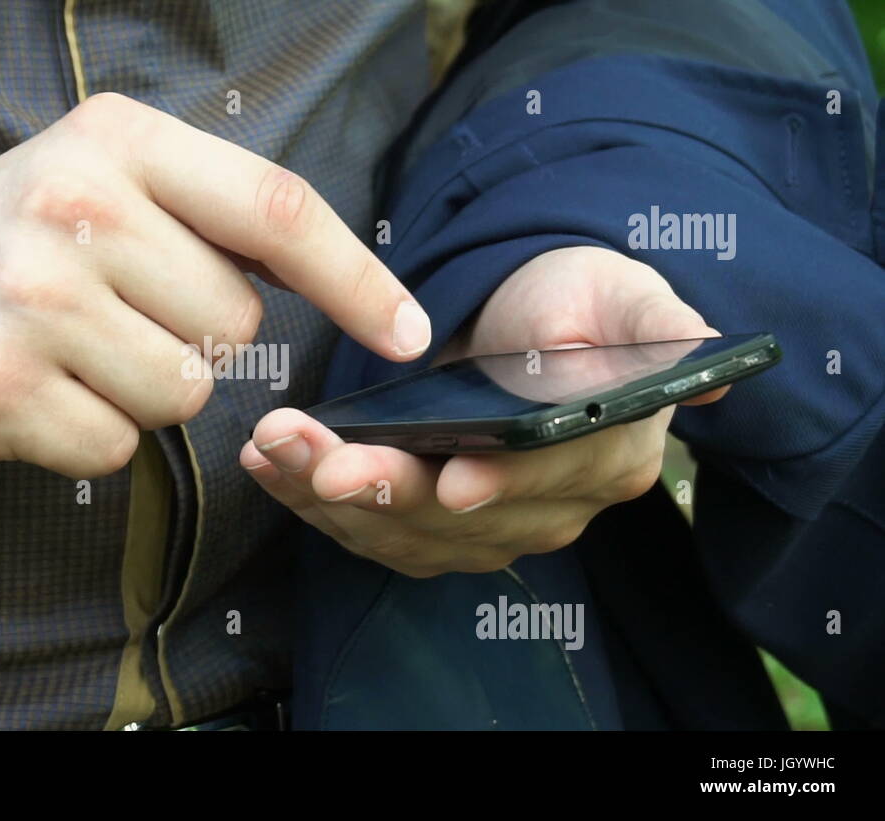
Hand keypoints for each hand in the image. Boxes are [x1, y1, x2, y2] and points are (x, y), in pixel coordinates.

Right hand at [0, 93, 430, 476]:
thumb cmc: (18, 243)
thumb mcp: (103, 182)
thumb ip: (209, 212)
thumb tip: (341, 276)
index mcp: (116, 141)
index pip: (275, 208)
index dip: (356, 277)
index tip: (410, 332)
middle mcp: (73, 207)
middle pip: (235, 323)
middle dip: (195, 337)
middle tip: (116, 313)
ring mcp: (33, 299)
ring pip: (182, 393)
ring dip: (143, 392)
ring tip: (73, 354)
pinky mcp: (0, 386)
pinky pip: (117, 449)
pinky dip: (90, 438)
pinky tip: (38, 394)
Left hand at [242, 246, 723, 576]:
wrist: (543, 330)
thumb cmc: (585, 306)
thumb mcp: (628, 299)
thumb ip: (659, 328)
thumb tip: (707, 356)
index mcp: (605, 454)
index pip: (550, 479)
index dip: (503, 482)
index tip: (451, 480)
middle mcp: (548, 509)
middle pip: (461, 518)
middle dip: (385, 490)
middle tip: (316, 458)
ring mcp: (487, 526)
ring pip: (403, 533)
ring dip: (329, 499)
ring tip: (272, 448)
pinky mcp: (432, 525)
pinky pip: (369, 531)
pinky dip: (312, 504)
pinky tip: (269, 468)